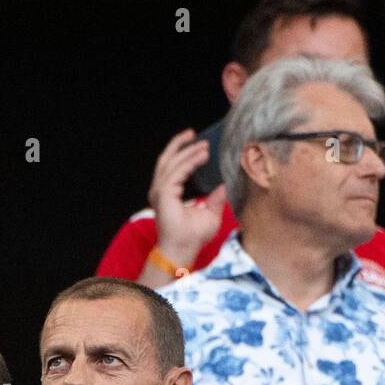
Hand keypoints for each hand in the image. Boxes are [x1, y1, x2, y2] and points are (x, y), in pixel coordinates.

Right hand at [148, 129, 228, 268]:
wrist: (182, 250)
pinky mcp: (163, 195)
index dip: (185, 154)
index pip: (173, 167)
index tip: (201, 147)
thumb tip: (224, 186)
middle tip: (194, 134)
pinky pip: (177, 172)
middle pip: (166, 160)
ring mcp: (159, 192)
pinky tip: (202, 156)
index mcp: (167, 194)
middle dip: (179, 145)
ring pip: (171, 163)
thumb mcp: (210, 215)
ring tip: (203, 145)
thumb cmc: (193, 238)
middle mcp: (160, 191)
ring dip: (187, 151)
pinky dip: (189, 162)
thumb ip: (215, 200)